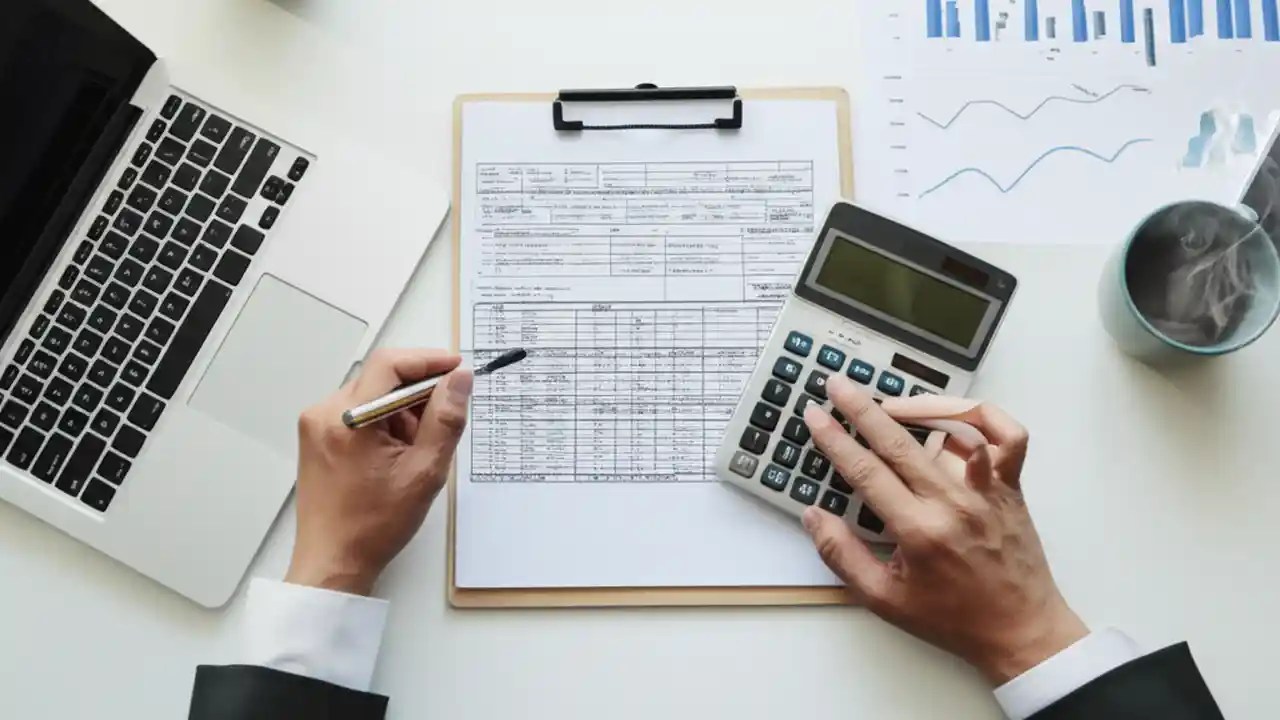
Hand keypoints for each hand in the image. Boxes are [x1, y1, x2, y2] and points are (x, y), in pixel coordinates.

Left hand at [286, 349, 472, 595]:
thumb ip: (445, 420)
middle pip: (381, 378)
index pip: (390, 364)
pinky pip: (359, 413)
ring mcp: (317, 425)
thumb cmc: (373, 525)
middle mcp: (324, 414)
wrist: (333, 561)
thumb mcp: (424, 471)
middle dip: (418, 394)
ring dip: (402, 412)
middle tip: (444, 419)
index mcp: (347, 419)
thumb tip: (460, 381)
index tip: (457, 370)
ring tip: (417, 450)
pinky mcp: (318, 438)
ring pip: (372, 396)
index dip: (428, 361)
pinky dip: (385, 424)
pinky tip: (397, 454)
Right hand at [801, 375, 1086, 684]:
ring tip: (889, 402)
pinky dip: (985, 418)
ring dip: (916, 407)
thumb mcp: (883, 600)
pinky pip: (1008, 437)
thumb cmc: (954, 618)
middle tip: (837, 383)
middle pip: (899, 441)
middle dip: (861, 408)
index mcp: (919, 531)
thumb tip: (813, 516)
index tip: (815, 415)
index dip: (834, 439)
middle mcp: (954, 503)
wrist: (1020, 631)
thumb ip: (842, 555)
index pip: (866, 471)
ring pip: (952, 429)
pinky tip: (956, 414)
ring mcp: (987, 490)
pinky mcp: (1010, 487)